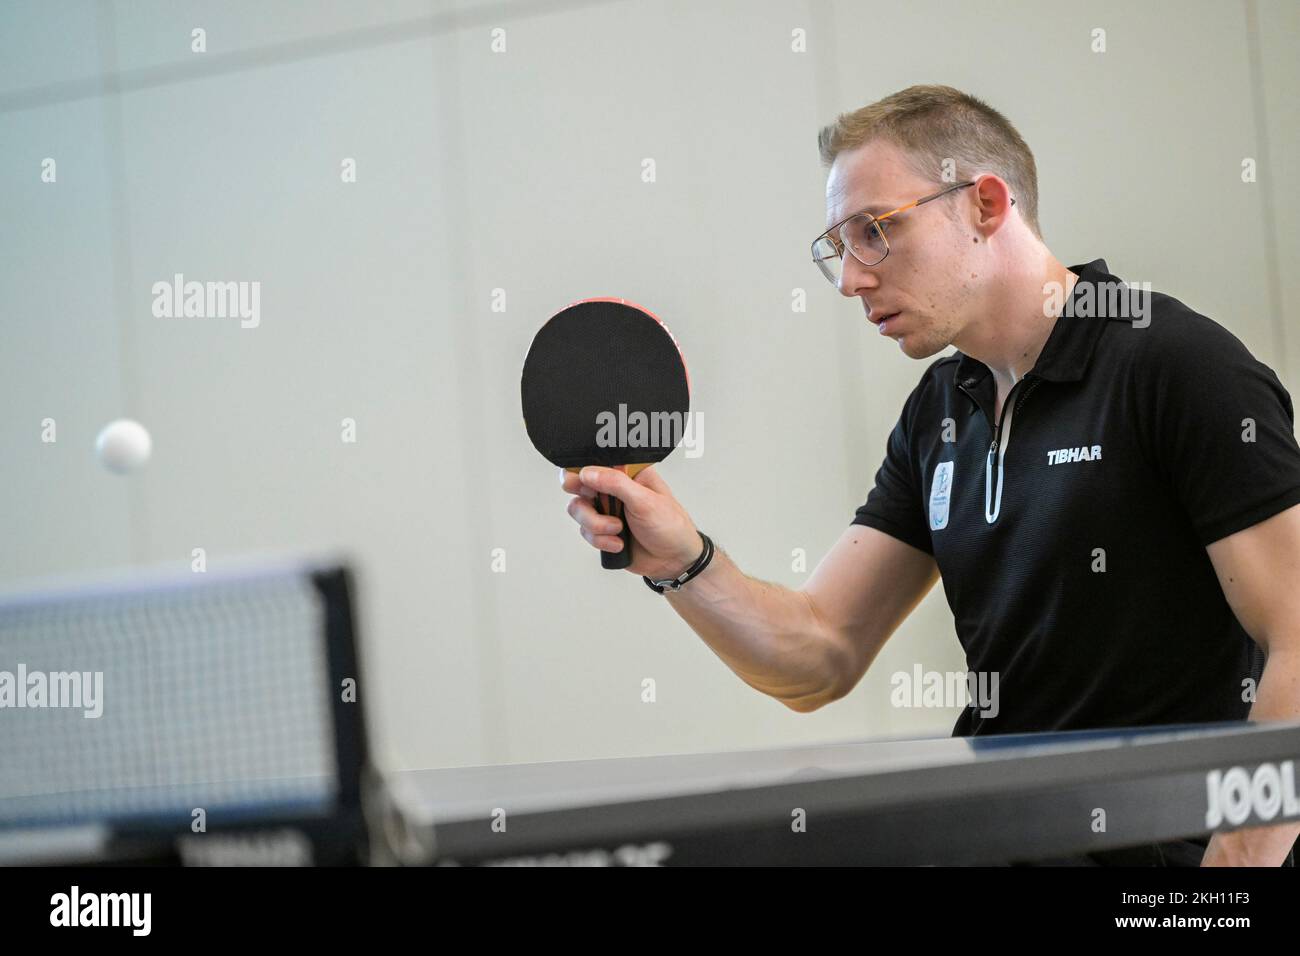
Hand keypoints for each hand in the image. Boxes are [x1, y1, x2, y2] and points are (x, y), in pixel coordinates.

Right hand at [560, 465, 701, 577]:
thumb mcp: (646, 501)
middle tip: (596, 505)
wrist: (672, 561)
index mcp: (627, 473)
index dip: (582, 471)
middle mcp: (613, 488)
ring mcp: (606, 509)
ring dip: (595, 524)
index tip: (584, 485)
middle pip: (578, 485)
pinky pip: (584, 532)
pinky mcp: (601, 530)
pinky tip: (618, 543)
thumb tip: (588, 473)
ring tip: (618, 529)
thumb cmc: (670, 526)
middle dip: (585, 501)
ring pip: (578, 510)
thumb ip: (616, 483)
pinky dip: (600, 540)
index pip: (595, 462)